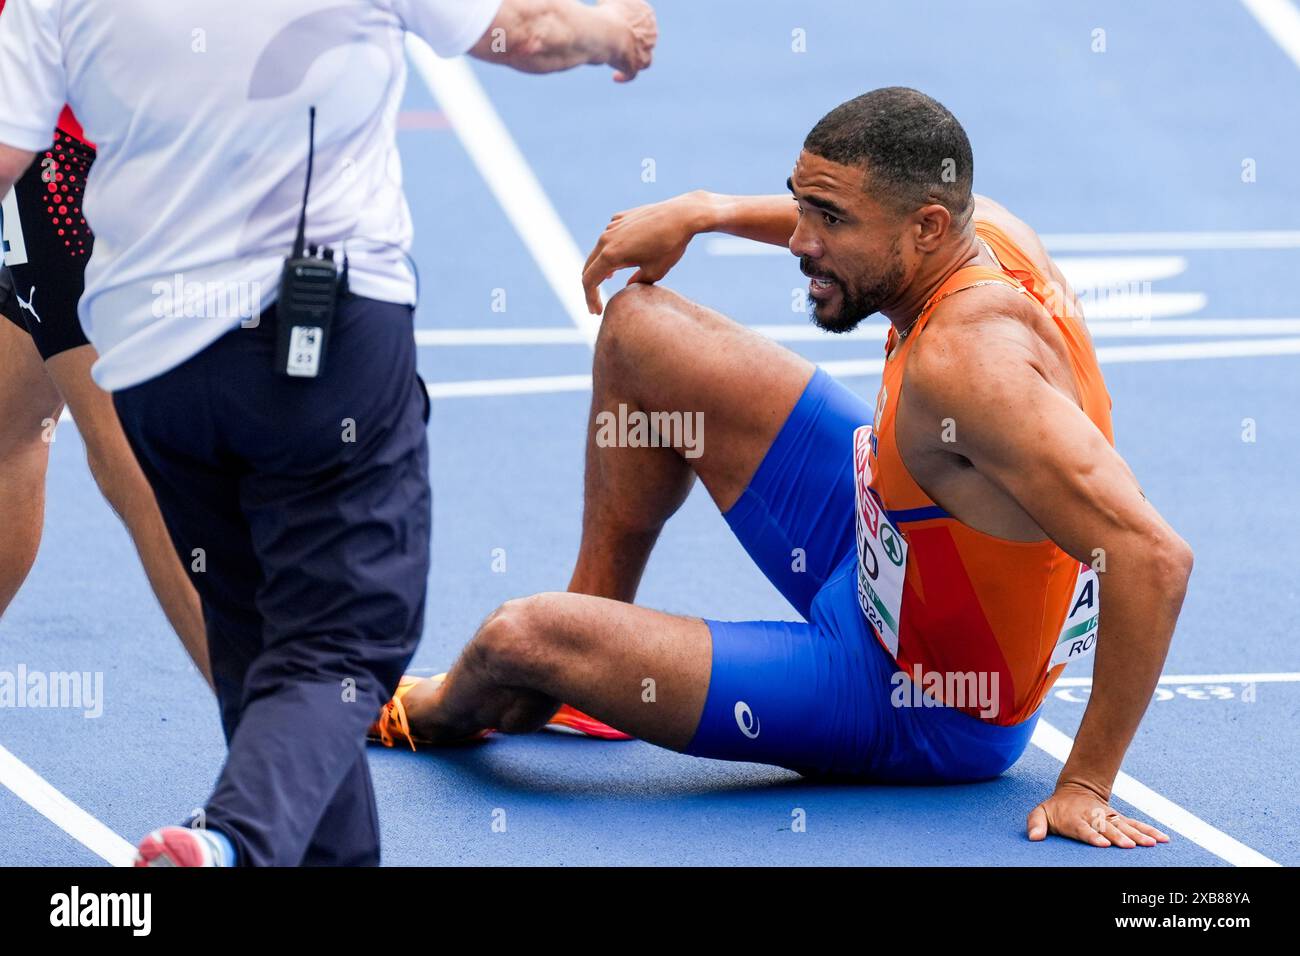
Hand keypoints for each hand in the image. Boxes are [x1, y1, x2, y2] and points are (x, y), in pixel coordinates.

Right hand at [582, 193, 701, 313]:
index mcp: (610, 255)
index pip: (589, 281)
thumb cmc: (670, 246)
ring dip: (601, 266)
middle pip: (589, 266)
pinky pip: (609, 237)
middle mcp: (606, 238)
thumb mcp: (654, 273)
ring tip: (609, 279)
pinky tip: (622, 256)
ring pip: (599, 250)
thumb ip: (636, 284)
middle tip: (598, 303)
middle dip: (592, 286)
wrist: (682, 215)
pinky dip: (610, 250)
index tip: (596, 312)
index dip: (590, 299)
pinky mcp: (620, 218)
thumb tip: (627, 288)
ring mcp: (612, 225)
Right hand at [597, 0, 656, 81]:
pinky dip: (624, 76)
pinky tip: (616, 77)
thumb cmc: (607, 12)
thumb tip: (604, 3)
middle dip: (633, 41)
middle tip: (616, 41)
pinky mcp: (635, 67)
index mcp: (647, 13)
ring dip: (633, 59)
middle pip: (645, 39)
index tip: (616, 23)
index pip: (641, 18)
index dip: (629, 22)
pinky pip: (631, 74)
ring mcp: (644, 52)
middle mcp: (651, 33)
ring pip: (644, 58)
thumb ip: (609, 1)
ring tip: (621, 60)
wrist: (608, 32)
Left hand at [1027, 781, 1169, 847]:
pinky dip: (1149, 831)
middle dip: (1118, 837)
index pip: (1083, 828)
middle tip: (1128, 846)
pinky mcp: (1119, 819)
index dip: (1092, 835)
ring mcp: (1109, 818)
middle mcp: (1095, 818)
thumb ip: (1036, 824)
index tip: (1101, 843)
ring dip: (1138, 835)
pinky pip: (1136, 825)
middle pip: (1107, 828)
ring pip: (1124, 826)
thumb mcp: (1041, 812)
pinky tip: (1162, 839)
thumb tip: (1033, 837)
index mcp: (1075, 818)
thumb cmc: (1056, 809)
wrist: (1076, 790)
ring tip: (1151, 844)